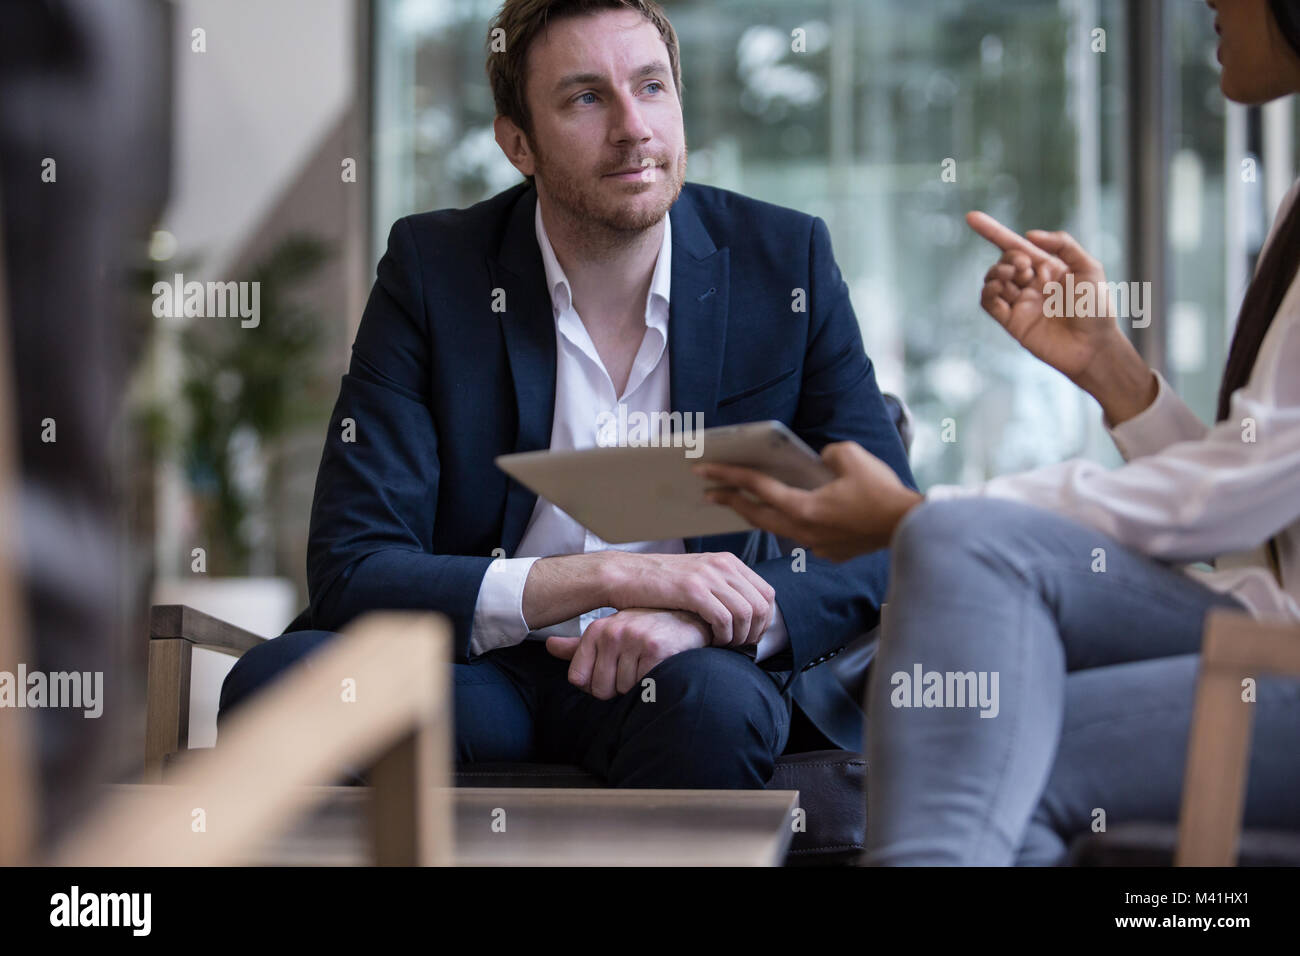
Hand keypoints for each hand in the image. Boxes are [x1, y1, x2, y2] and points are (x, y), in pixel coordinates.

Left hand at [545, 608, 710, 698]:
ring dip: (638, 685)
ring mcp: (634, 639)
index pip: (577, 679)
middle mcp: (612, 632)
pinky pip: (642, 687)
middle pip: (599, 689)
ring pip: (623, 690)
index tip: (613, 670)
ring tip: (650, 663)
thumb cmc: (648, 629)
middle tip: (636, 666)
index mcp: (596, 630)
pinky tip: (661, 665)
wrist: (691, 620)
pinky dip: (653, 684)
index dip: (595, 683)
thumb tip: (549, 646)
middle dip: (618, 687)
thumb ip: (579, 646)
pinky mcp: (655, 650)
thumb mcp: (611, 633)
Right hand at [602, 551, 774, 647]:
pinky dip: (723, 637)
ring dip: (739, 637)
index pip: (766, 592)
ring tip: (724, 646)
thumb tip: (745, 615)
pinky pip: (724, 619)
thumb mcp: (697, 579)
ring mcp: (709, 576)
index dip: (764, 620)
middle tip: (740, 647)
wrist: (624, 576)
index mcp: (727, 561)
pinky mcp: (693, 590)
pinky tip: (711, 642)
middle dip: (755, 631)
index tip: (751, 637)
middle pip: (762, 604)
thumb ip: (721, 590)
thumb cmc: (658, 585)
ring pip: (746, 613)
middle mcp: (722, 565)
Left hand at [694, 442, 922, 561]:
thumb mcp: (851, 456)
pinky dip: (789, 523)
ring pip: (776, 528)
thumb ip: (826, 454)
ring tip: (739, 502)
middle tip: (707, 490)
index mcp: (804, 507)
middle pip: (756, 515)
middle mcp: (803, 531)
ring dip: (757, 514)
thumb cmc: (883, 492)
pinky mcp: (830, 553)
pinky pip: (801, 536)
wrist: (910, 528)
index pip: (756, 488)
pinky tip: (788, 514)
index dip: (727, 475)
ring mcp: (815, 546)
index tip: (703, 470)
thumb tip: (819, 461)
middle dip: (729, 500)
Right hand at [966, 211, 1157, 424]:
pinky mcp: (1011, 322)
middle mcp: (1031, 284)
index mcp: (1048, 268)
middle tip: (1027, 269)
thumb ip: (1063, 244)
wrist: (1094, 346)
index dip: (993, 231)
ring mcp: (1020, 303)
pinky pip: (988, 303)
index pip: (1015, 246)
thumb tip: (1029, 235)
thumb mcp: (1089, 268)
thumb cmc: (1096, 309)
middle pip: (1004, 260)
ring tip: (1017, 278)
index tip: (971, 217)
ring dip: (998, 272)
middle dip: (1010, 258)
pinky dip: (988, 292)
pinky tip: (999, 288)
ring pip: (992, 280)